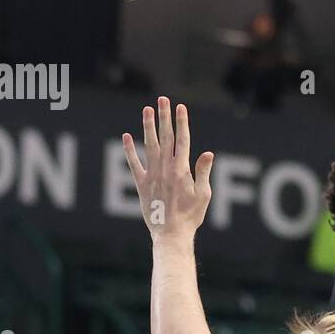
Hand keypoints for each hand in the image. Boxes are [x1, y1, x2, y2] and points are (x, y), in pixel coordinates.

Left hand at [123, 98, 213, 242]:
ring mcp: (152, 175)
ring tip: (147, 109)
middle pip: (166, 137)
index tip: (181, 107)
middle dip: (165, 117)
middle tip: (164, 99)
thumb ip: (203, 172)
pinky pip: (134, 163)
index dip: (182, 122)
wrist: (170, 234)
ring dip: (148, 126)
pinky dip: (130, 150)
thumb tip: (208, 153)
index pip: (183, 140)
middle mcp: (166, 168)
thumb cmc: (190, 217)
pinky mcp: (141, 184)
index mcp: (182, 170)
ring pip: (149, 145)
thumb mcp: (204, 195)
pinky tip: (126, 136)